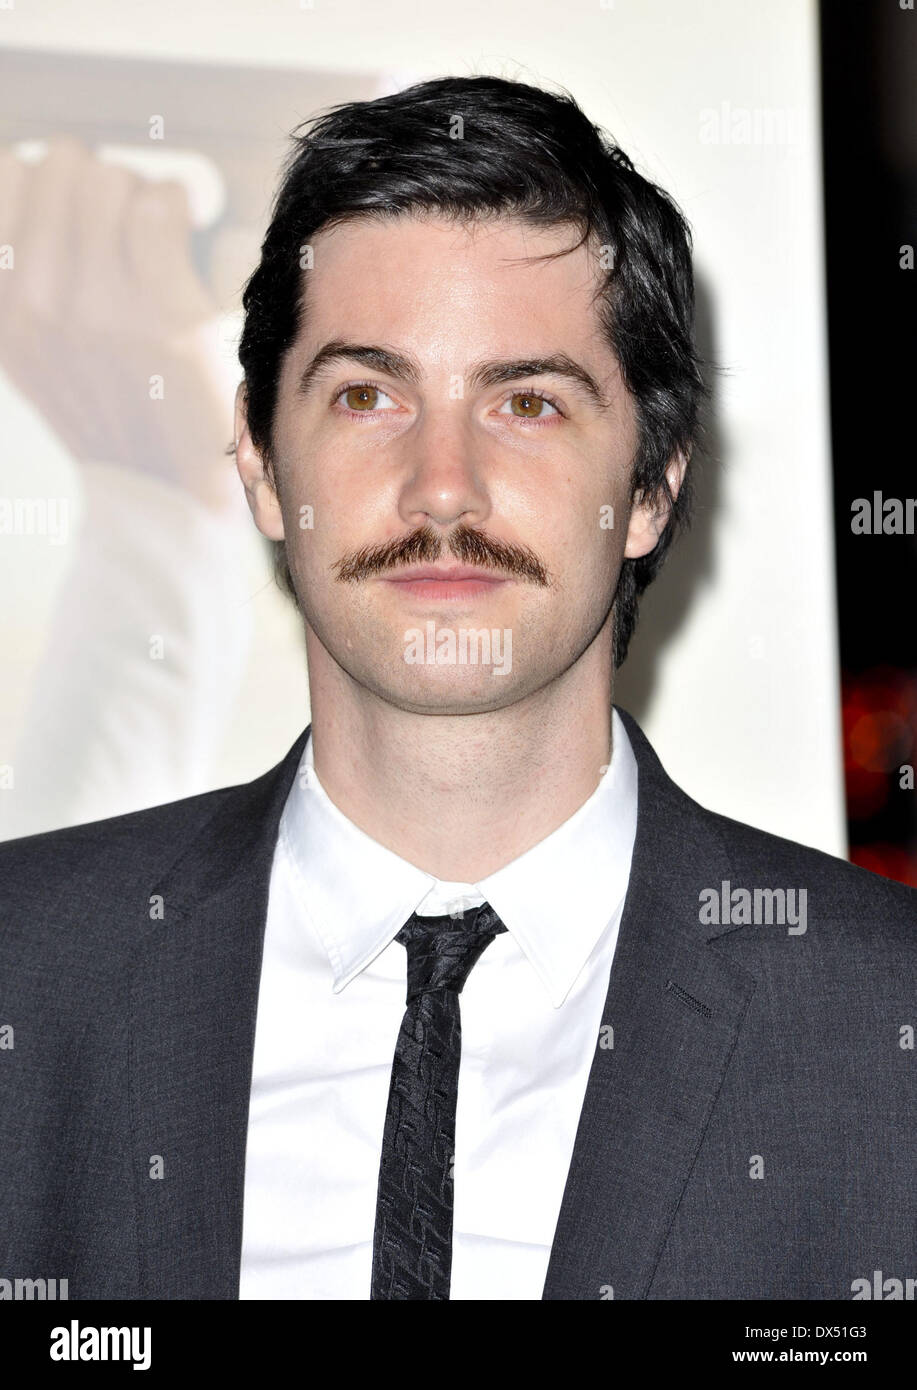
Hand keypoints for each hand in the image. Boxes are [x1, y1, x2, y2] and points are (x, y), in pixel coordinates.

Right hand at [0, 137, 239, 510]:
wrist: (162, 482)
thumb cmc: (108, 405)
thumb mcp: (33, 348)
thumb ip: (15, 277)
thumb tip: (22, 177)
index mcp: (1, 311)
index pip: (6, 177)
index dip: (47, 182)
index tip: (76, 212)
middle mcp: (36, 308)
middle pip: (63, 167)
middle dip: (99, 181)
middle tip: (122, 217)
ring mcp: (98, 311)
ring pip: (112, 182)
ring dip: (137, 193)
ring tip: (150, 230)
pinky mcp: (162, 315)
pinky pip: (157, 206)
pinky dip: (173, 203)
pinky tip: (179, 224)